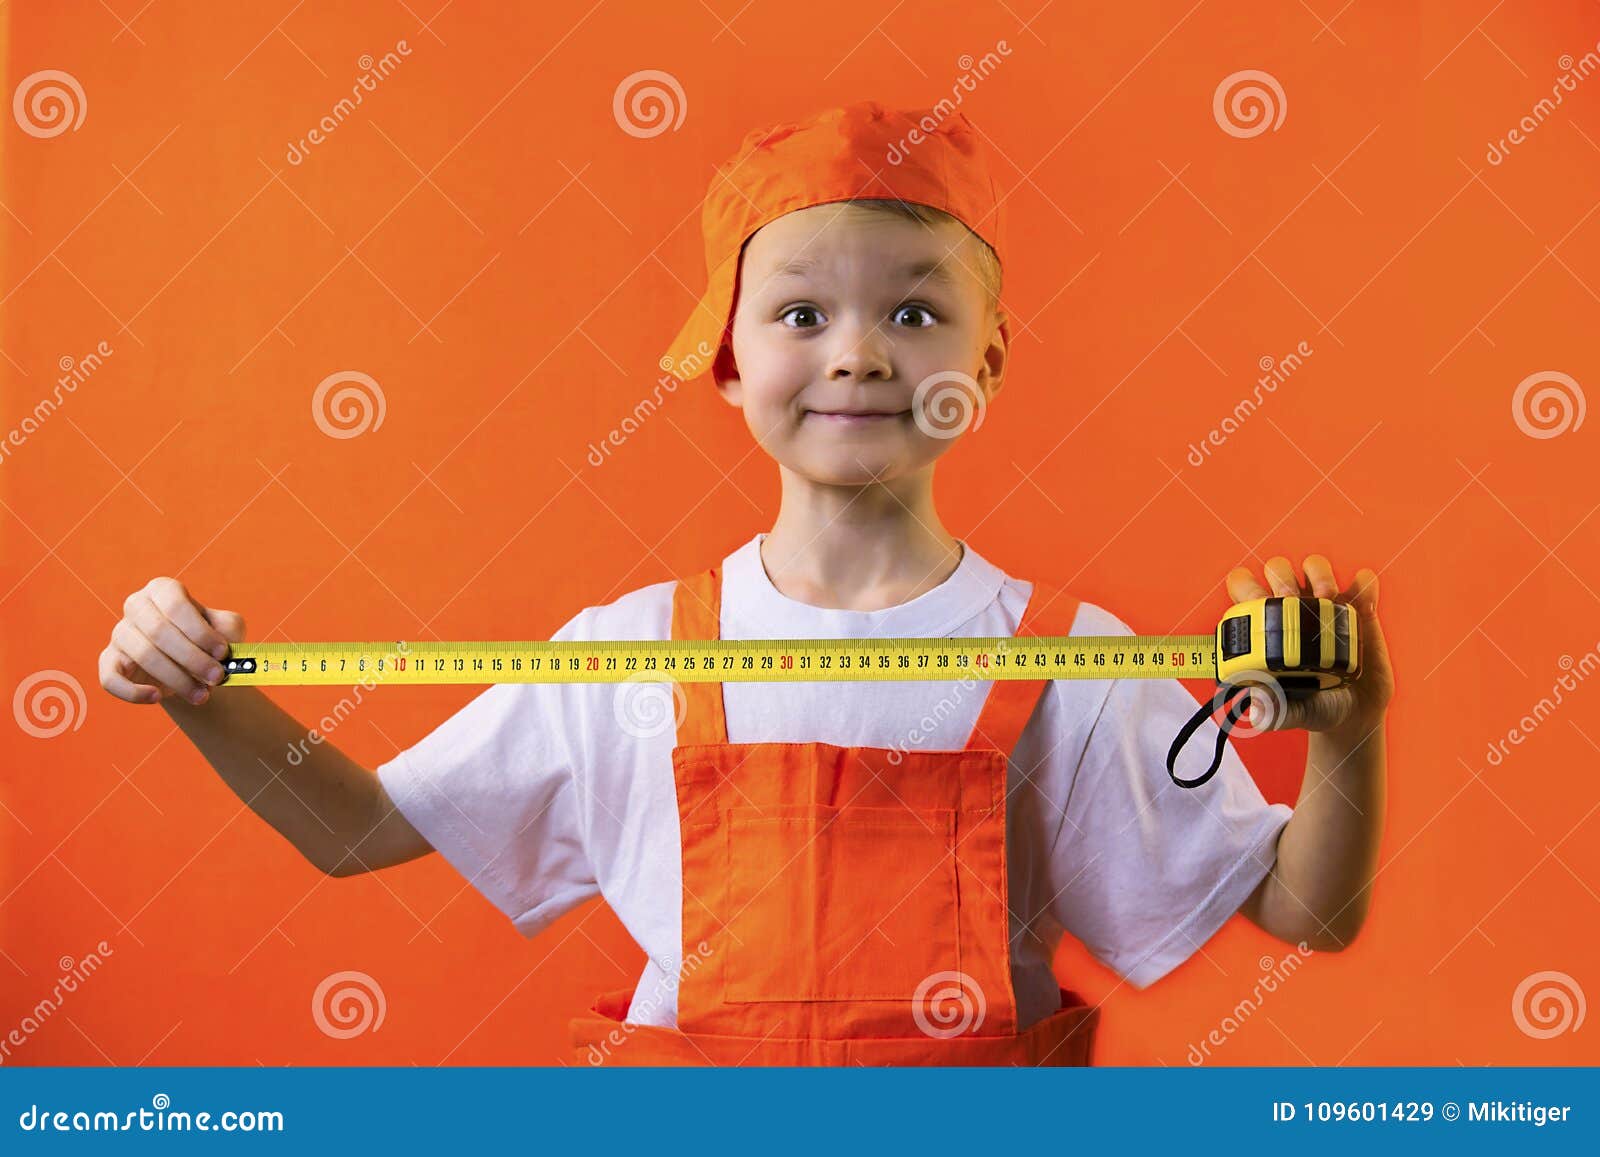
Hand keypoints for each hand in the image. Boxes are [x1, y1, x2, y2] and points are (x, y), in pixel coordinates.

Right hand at [99, 577, 246, 705]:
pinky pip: (110, 678)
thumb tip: (224, 644)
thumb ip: (228, 629)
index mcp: (163, 590)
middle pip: (159, 631)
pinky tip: (157, 697)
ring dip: (176, 679)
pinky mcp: (108, 661)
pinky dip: (132, 692)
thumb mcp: (227, 628)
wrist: (191, 665)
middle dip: (193, 659)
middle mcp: (136, 606)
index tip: (222, 653)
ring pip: (143, 656)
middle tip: (217, 677)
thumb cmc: (209, 640)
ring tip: (202, 694)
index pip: (176, 605)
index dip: (200, 631)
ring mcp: (120, 633)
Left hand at [1225, 554, 1392, 736]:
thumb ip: (1272, 710)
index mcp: (1266, 625)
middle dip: (1281, 576)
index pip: (1243, 587)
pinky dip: (1363, 584)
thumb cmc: (1314, 707)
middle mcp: (1293, 609)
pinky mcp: (1359, 610)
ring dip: (1319, 573)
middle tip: (1292, 600)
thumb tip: (1254, 709)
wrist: (1354, 714)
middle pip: (1277, 568)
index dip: (1246, 587)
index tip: (1261, 605)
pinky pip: (1363, 582)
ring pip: (1314, 565)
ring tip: (1328, 598)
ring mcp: (1327, 606)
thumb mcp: (1291, 711)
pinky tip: (1362, 606)